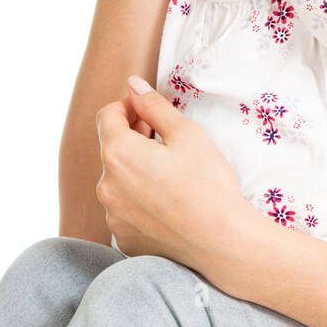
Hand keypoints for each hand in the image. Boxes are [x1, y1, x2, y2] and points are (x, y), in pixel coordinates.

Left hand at [94, 79, 265, 292]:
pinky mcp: (122, 238)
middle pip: (112, 148)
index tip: (150, 112)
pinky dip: (140, 200)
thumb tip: (132, 84)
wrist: (222, 243)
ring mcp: (112, 215)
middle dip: (134, 139)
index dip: (129, 107)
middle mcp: (105, 185)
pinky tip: (168, 203)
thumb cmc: (208, 184)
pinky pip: (125, 209)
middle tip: (167, 141)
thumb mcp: (186, 134)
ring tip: (171, 177)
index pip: (107, 115)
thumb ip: (154, 105)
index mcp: (118, 154)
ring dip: (136, 170)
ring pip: (118, 180)